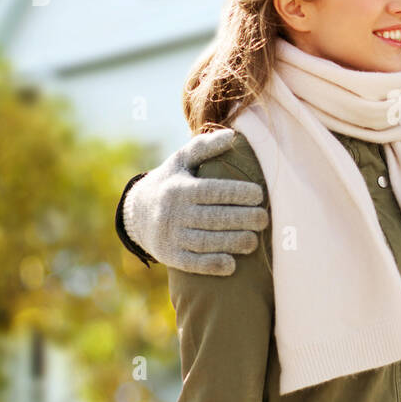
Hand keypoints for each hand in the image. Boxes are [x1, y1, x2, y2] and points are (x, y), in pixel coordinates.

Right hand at [123, 127, 268, 275]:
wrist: (136, 214)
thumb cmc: (170, 182)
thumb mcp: (181, 160)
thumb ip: (205, 148)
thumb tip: (232, 136)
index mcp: (180, 188)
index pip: (213, 191)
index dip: (238, 193)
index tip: (259, 195)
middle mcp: (173, 213)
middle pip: (213, 218)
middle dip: (242, 219)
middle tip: (264, 219)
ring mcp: (170, 236)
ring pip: (205, 242)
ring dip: (232, 243)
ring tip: (254, 241)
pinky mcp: (169, 256)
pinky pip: (192, 263)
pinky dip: (212, 265)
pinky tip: (232, 265)